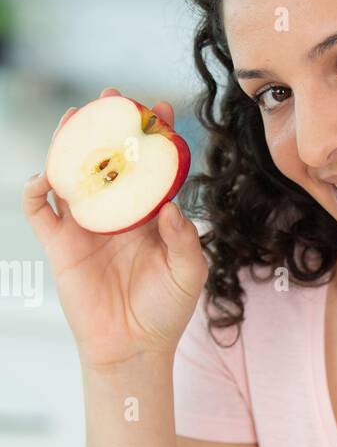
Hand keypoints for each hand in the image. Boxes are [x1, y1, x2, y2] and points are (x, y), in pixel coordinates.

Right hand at [22, 88, 207, 369]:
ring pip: (71, 174)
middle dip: (109, 127)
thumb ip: (186, 239)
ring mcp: (85, 227)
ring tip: (75, 117)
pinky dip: (37, 189)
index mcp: (148, 217)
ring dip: (69, 144)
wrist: (133, 347)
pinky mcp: (59, 245)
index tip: (162, 110)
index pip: (151, 168)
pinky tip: (48, 175)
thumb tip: (170, 205)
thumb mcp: (189, 274)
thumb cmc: (165, 311)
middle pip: (108, 160)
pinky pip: (39, 210)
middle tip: (113, 99)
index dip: (156, 138)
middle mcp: (115, 215)